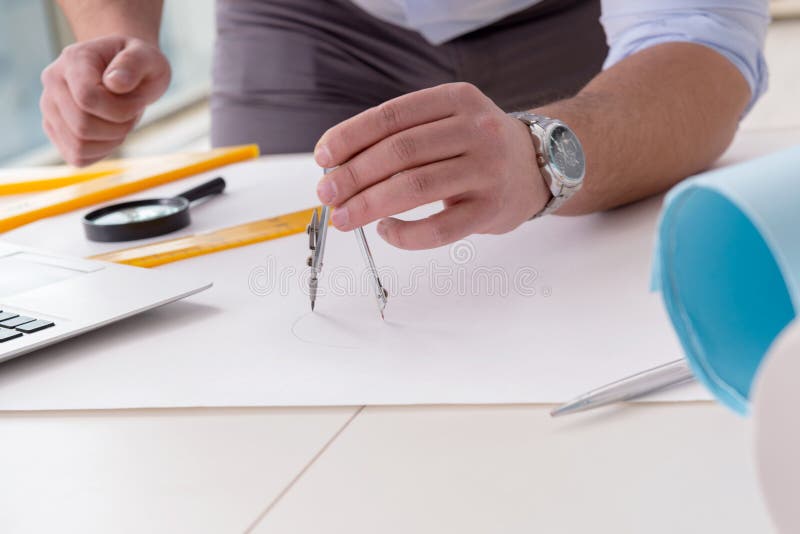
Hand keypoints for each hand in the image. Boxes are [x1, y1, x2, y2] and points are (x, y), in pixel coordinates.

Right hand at [40, 36, 170, 166]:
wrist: (125, 71)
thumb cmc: (138, 64)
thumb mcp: (147, 57)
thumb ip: (134, 64)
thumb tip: (114, 83)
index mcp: (74, 60)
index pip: (87, 99)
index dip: (122, 109)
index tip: (139, 100)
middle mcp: (53, 82)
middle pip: (83, 126)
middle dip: (120, 127)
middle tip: (132, 113)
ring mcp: (50, 108)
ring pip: (79, 146)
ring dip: (112, 140)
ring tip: (122, 121)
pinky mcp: (54, 130)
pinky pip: (77, 157)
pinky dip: (101, 152)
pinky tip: (110, 133)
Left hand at [314, 83, 549, 249]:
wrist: (537, 166)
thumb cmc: (476, 146)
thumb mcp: (447, 120)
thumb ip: (402, 134)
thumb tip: (338, 166)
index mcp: (456, 99)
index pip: (392, 116)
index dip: (350, 137)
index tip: (323, 158)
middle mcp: (475, 129)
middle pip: (400, 152)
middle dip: (354, 175)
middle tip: (327, 195)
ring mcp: (486, 170)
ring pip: (415, 188)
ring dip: (369, 205)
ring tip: (344, 217)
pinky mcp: (491, 209)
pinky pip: (439, 228)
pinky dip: (404, 234)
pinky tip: (386, 231)